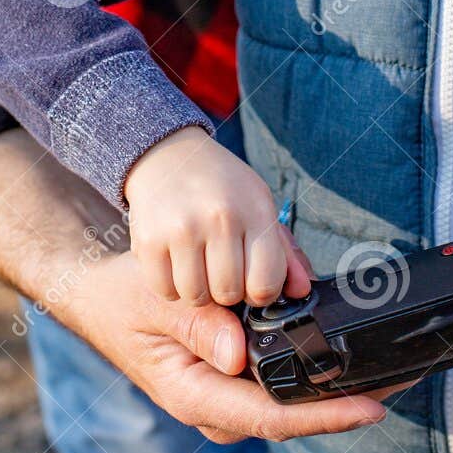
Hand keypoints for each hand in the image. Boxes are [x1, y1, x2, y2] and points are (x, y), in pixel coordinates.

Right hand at [62, 248, 389, 443]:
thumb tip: (237, 354)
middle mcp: (215, 407)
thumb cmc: (124, 297)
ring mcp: (225, 398)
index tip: (371, 408)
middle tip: (401, 380)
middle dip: (346, 403)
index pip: (271, 417)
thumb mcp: (156, 302)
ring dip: (336, 389)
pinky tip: (348, 356)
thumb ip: (197, 324)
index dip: (325, 416)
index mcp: (196, 395)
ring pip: (290, 403)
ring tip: (391, 369)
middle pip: (291, 416)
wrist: (99, 294)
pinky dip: (314, 372)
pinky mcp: (233, 381)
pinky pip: (280, 384)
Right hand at [123, 125, 307, 306]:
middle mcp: (220, 218)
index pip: (266, 283)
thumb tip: (302, 291)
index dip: (260, 292)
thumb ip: (283, 252)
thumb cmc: (220, 185)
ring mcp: (182, 229)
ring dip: (198, 290)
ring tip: (198, 264)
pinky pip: (165, 290)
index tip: (251, 281)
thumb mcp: (258, 204)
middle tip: (220, 267)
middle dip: (227, 290)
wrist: (167, 155)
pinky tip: (175, 263)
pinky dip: (170, 286)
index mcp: (254, 209)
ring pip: (197, 297)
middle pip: (229, 294)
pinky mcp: (149, 240)